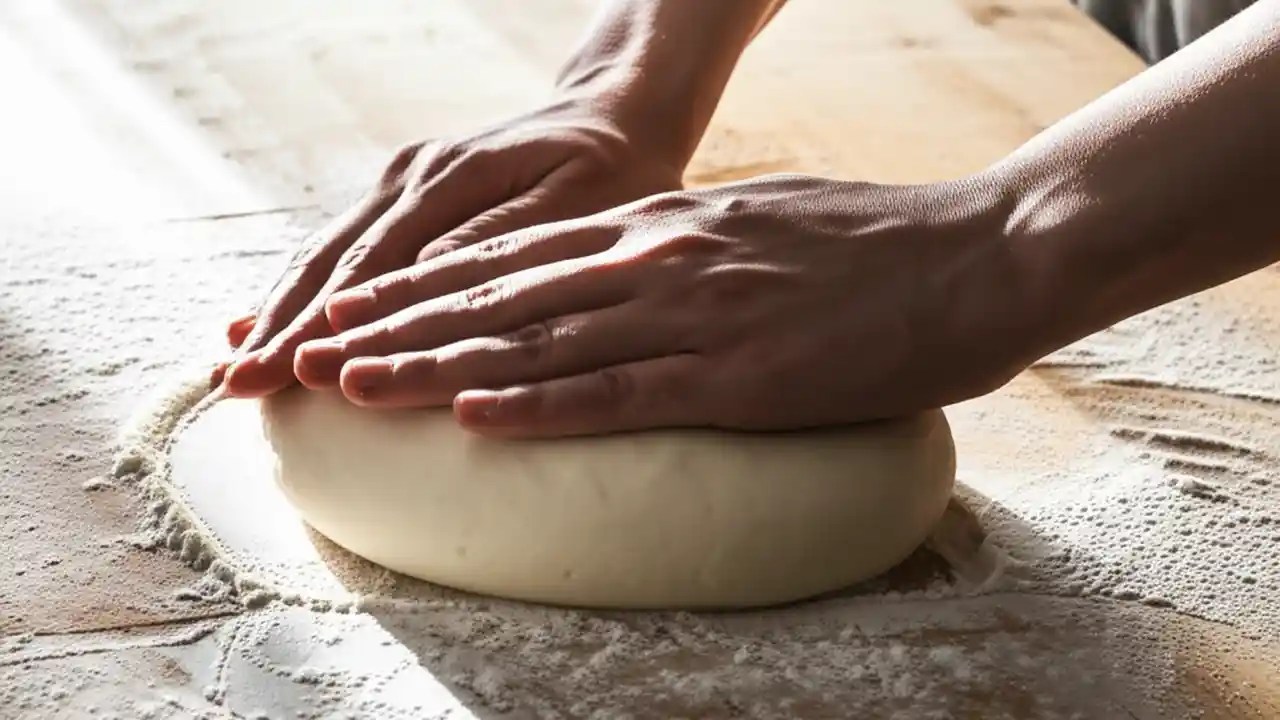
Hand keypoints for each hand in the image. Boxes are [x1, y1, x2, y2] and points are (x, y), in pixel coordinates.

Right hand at [221, 98, 683, 396]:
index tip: (286, 375)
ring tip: (234, 365)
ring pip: (328, 252)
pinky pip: (344, 246)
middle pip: (334, 260)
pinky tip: (270, 322)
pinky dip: (305, 288)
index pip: (374, 265)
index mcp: (453, 179)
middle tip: (235, 387)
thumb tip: (422, 279)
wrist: (610, 113)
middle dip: (283, 326)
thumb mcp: (576, 199)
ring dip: (281, 310)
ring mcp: (405, 182)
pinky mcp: (408, 194)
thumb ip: (500, 236)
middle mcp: (414, 176)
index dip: (325, 324)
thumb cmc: (610, 166)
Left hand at [292, 173, 1038, 436]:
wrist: (980, 252)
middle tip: (319, 346)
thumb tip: (649, 265)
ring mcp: (695, 313)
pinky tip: (471, 417)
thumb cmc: (881, 245)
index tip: (366, 301)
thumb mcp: (766, 222)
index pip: (523, 254)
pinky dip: (537, 407)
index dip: (434, 281)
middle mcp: (661, 257)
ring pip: (539, 343)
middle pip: (505, 294)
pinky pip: (617, 393)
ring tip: (354, 383)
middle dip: (402, 322)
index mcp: (668, 224)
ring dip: (438, 367)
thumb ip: (695, 246)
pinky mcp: (738, 373)